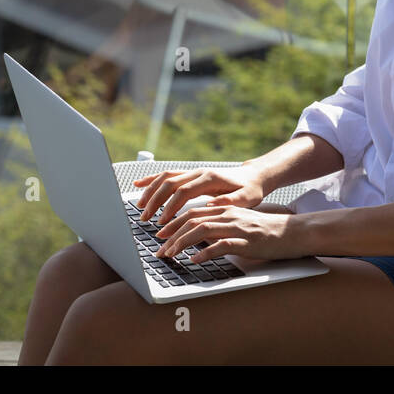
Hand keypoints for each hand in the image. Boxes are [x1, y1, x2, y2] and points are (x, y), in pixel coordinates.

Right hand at [131, 165, 266, 223]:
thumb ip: (231, 202)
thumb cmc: (251, 189)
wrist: (254, 176)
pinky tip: (139, 185)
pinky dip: (152, 179)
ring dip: (150, 191)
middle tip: (145, 219)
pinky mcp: (191, 174)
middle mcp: (199, 172)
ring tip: (140, 208)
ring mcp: (193, 172)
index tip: (162, 221)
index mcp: (210, 178)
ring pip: (165, 177)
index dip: (170, 206)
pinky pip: (168, 174)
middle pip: (169, 183)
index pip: (184, 191)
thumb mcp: (247, 199)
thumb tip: (212, 205)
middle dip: (155, 201)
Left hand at [152, 204, 308, 262]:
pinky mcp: (246, 241)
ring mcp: (237, 227)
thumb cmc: (265, 231)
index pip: (192, 212)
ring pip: (202, 230)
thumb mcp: (238, 224)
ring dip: (182, 243)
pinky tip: (195, 260)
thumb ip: (218, 228)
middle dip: (171, 235)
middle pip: (192, 220)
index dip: (173, 223)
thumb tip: (196, 239)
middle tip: (158, 249)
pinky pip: (221, 245)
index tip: (160, 235)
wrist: (292, 232)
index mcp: (225, 210)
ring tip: (170, 254)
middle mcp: (228, 215)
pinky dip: (205, 252)